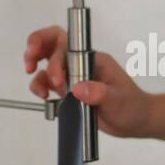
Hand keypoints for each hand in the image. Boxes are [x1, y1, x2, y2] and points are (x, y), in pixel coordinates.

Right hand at [24, 26, 151, 138]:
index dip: (56, 55)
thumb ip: (100, 93)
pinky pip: (47, 83)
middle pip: (53, 44)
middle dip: (37, 46)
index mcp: (93, 59)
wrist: (135, 121)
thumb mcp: (118, 100)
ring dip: (36, 70)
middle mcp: (80, 63)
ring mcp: (73, 76)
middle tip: (29, 59)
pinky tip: (43, 96)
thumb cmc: (132, 105)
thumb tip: (78, 88)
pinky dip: (40, 87)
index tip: (56, 77)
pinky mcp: (68, 90)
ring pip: (46, 63)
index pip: (69, 44)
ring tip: (39, 89)